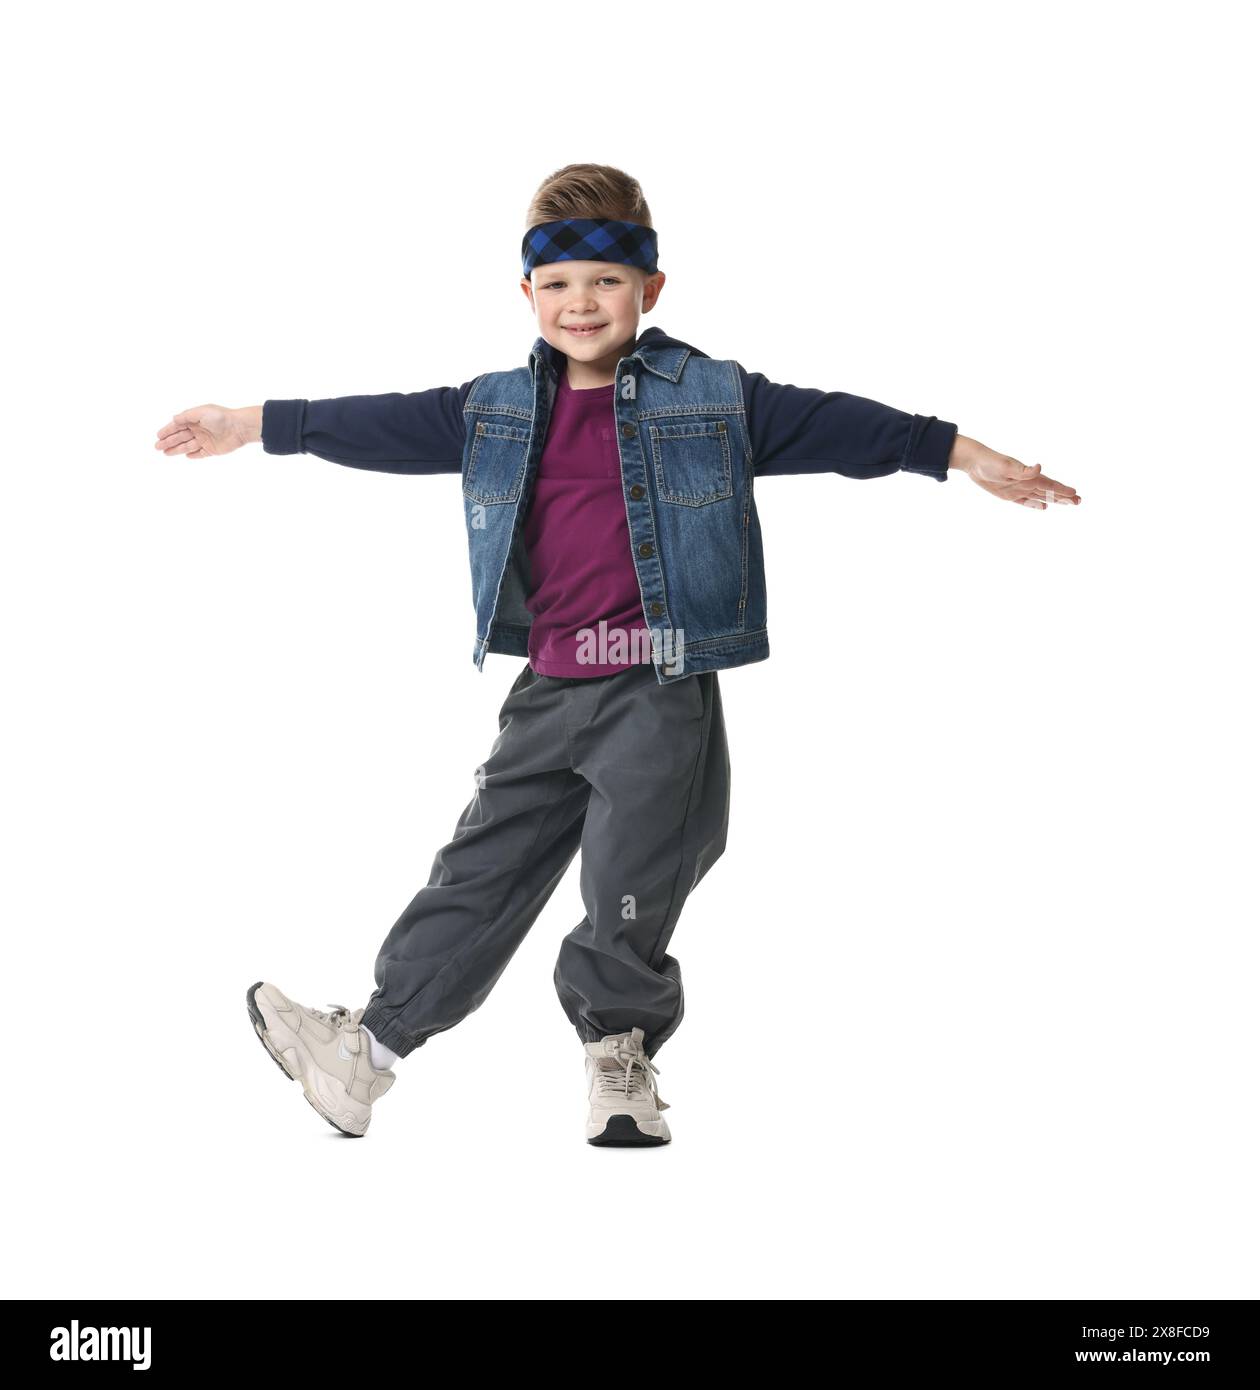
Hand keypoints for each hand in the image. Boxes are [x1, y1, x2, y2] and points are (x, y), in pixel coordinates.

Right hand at [153, 404, 258, 458]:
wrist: (239, 427)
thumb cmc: (220, 417)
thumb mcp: (200, 412)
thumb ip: (186, 416)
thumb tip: (173, 419)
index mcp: (195, 419)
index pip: (178, 426)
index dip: (167, 430)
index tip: (158, 436)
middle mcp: (199, 429)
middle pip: (180, 437)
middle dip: (168, 441)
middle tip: (157, 447)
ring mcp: (205, 440)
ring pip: (188, 446)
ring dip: (176, 449)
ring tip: (165, 453)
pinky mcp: (212, 450)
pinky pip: (201, 453)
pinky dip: (194, 455)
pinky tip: (186, 456)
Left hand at [948, 434, 1079, 507]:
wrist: (974, 462)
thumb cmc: (990, 462)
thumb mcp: (1006, 466)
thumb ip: (1023, 470)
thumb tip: (1040, 467)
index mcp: (1029, 476)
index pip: (1050, 485)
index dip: (1062, 490)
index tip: (1075, 494)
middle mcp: (1026, 482)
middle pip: (1049, 492)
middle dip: (1064, 497)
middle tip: (1079, 501)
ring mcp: (1018, 488)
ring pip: (1040, 496)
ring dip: (1054, 500)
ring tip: (1067, 503)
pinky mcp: (1008, 494)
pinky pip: (1025, 501)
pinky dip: (1035, 504)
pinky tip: (1043, 507)